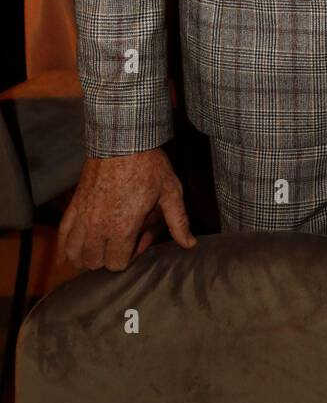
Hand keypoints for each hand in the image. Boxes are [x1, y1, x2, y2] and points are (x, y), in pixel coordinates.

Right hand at [57, 148, 196, 271]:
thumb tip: (189, 244)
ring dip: (85, 257)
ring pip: (75, 253)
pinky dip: (62, 249)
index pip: (117, 264)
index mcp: (122, 227)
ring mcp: (82, 216)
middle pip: (94, 261)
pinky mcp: (74, 204)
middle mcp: (98, 226)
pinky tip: (63, 259)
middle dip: (108, 258)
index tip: (138, 242)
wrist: (123, 138)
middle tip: (122, 242)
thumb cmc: (148, 165)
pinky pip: (62, 234)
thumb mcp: (170, 192)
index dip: (129, 257)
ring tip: (98, 249)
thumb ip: (179, 221)